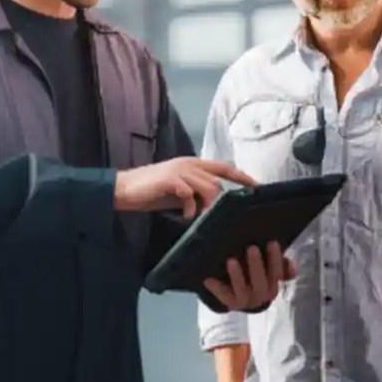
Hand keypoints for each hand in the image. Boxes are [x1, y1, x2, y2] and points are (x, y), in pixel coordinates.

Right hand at [114, 157, 255, 218]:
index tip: (257, 187)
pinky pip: (189, 192)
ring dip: (208, 205)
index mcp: (193, 164)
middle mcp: (188, 163)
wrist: (124, 189)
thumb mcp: (179, 192)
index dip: (242, 176)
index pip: (224, 167)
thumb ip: (196, 193)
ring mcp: (179, 170)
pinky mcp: (169, 179)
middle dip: (224, 198)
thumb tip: (214, 205)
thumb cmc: (152, 191)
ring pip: (208, 185)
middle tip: (227, 215)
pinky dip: (190, 207)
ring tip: (200, 217)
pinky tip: (185, 215)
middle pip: (219, 177)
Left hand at [203, 241, 296, 311]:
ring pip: (243, 291)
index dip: (276, 259)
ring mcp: (245, 300)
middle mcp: (261, 296)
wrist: (236, 291)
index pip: (278, 273)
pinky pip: (223, 296)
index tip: (272, 242)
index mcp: (272, 285)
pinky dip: (216, 288)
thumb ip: (281, 264)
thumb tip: (294, 268)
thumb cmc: (254, 271)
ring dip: (238, 276)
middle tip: (252, 248)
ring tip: (231, 261)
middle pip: (261, 283)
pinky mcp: (230, 303)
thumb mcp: (268, 266)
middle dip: (257, 266)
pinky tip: (208, 278)